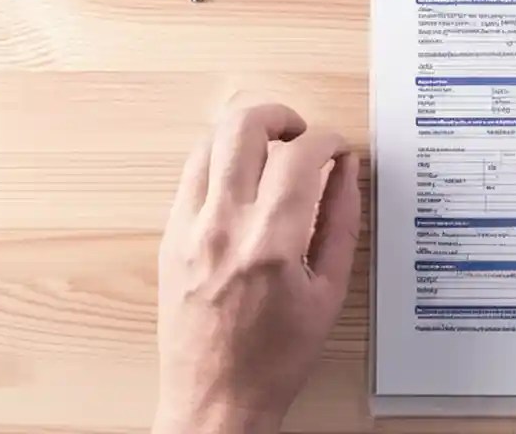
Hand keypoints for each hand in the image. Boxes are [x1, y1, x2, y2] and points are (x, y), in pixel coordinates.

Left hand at [154, 104, 361, 433]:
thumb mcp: (329, 291)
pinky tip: (243, 180)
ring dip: (245, 133)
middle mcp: (222, 228)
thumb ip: (340, 221)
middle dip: (279, 116)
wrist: (215, 399)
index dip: (328, 139)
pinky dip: (220, 160)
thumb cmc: (277, 357)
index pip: (300, 156)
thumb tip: (347, 170)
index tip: (339, 148)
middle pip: (243, 128)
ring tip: (271, 151)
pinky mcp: (168, 236)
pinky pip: (191, 174)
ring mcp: (187, 229)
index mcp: (271, 245)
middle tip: (301, 133)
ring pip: (209, 142)